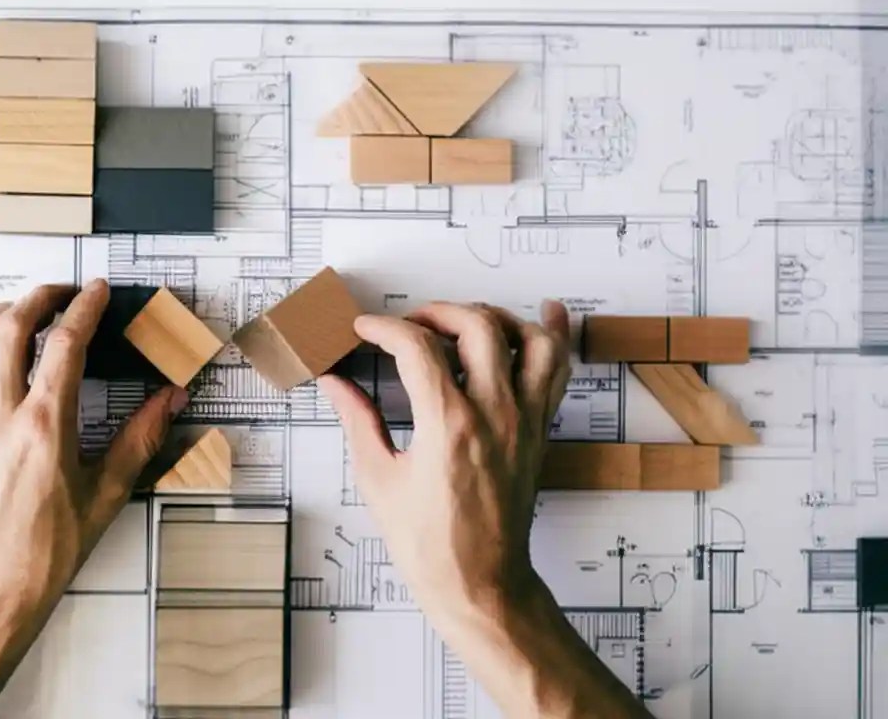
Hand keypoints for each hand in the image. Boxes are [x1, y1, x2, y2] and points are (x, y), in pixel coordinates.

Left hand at [0, 280, 187, 717]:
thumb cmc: (42, 554)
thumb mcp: (105, 496)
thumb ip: (139, 440)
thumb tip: (170, 401)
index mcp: (43, 428)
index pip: (65, 343)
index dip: (84, 307)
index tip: (97, 292)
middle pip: (12, 324)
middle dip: (41, 296)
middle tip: (64, 293)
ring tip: (23, 312)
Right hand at [319, 301, 647, 717]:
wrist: (480, 583)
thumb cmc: (430, 544)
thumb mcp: (379, 480)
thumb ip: (359, 421)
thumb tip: (336, 384)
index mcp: (448, 426)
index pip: (417, 347)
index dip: (385, 327)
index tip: (366, 329)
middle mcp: (494, 414)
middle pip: (477, 326)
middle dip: (437, 312)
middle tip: (410, 326)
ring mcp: (525, 420)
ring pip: (529, 338)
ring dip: (495, 317)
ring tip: (464, 323)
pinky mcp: (540, 430)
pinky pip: (559, 371)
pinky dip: (556, 335)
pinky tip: (546, 312)